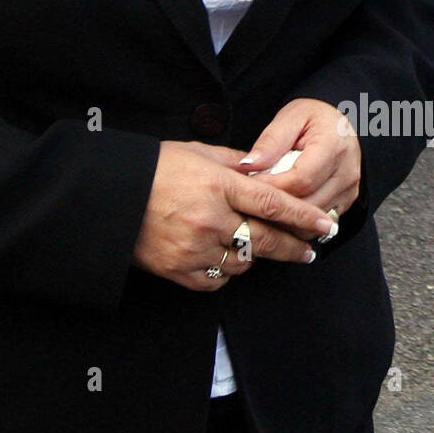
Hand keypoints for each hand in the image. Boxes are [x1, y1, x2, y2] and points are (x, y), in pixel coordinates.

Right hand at [131, 140, 337, 291]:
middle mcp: (210, 219)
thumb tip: (266, 168)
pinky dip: (225, 271)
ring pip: (243, 262)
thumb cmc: (153, 168)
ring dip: (253, 256)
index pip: (273, 204)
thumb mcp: (195, 152)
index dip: (303, 217)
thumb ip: (234, 162)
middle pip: (266, 240)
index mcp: (217, 185)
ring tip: (252, 246)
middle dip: (293, 247)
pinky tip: (224, 258)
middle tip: (310, 250)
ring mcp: (195, 248)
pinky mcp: (179, 271)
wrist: (109, 196)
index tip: (324, 226)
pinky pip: (217, 280)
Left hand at [239, 98, 361, 225]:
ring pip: (312, 222)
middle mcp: (346, 173)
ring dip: (284, 220)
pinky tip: (277, 216)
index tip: (249, 185)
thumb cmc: (314, 118)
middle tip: (249, 203)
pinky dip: (296, 224)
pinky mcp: (345, 204)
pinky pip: (318, 226)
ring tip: (260, 210)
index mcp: (333, 146)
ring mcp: (348, 192)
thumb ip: (270, 141)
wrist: (340, 124)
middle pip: (307, 205)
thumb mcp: (290, 117)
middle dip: (275, 208)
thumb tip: (248, 165)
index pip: (301, 179)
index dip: (272, 186)